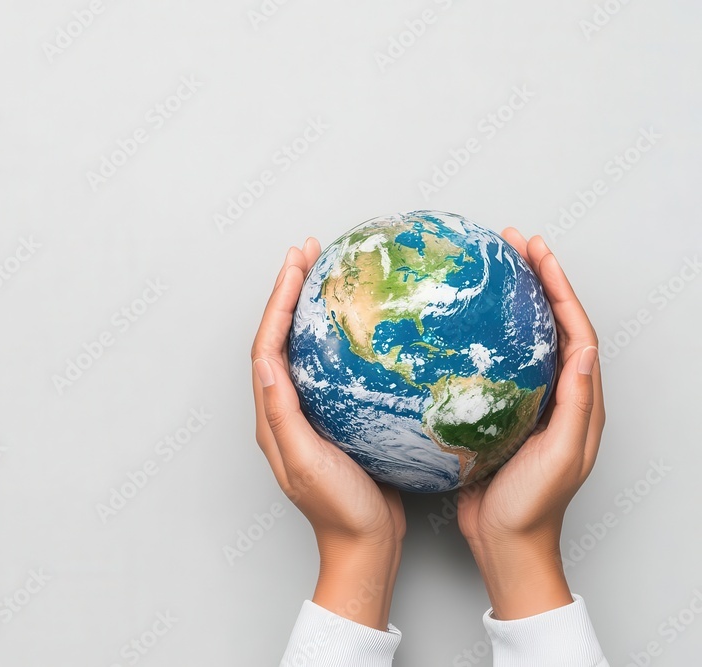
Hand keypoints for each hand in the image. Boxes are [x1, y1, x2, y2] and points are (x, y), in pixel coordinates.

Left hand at [251, 238, 404, 630]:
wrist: (367, 546)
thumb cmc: (341, 510)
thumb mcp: (307, 462)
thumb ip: (283, 415)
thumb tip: (266, 364)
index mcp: (273, 417)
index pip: (268, 347)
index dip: (278, 302)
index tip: (296, 264)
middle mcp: (285, 410)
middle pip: (281, 339)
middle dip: (289, 293)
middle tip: (309, 253)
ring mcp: (311, 414)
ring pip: (304, 349)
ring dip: (308, 309)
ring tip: (327, 274)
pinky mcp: (335, 419)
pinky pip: (332, 368)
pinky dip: (339, 339)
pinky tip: (363, 326)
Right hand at [457, 230, 605, 619]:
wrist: (504, 543)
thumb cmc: (533, 506)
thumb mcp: (560, 454)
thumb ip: (575, 403)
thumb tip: (584, 348)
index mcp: (578, 400)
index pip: (574, 329)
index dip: (557, 287)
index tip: (536, 252)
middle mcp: (556, 394)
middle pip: (550, 323)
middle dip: (536, 278)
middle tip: (511, 243)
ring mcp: (525, 402)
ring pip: (520, 339)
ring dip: (509, 301)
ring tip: (487, 269)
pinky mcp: (496, 413)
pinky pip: (490, 362)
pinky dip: (478, 336)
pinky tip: (452, 326)